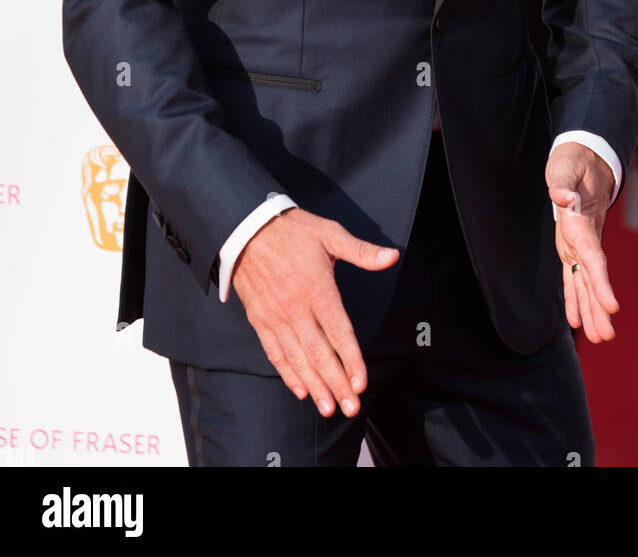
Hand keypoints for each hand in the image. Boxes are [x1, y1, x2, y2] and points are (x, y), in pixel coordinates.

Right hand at [231, 206, 398, 416]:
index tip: (361, 383)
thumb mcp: (329, 233)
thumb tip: (391, 257)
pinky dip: (288, 374)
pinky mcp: (260, 321)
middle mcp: (296, 308)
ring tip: (329, 409)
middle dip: (337, 384)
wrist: (246, 228)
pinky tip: (301, 390)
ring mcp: (276, 317)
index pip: (339, 332)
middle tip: (351, 407)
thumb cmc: (293, 231)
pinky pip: (275, 354)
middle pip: (320, 353)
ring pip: (298, 359)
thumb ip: (361, 251)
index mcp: (318, 288)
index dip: (352, 360)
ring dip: (315, 386)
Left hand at [546, 143, 618, 342]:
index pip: (594, 259)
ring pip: (585, 282)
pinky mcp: (570, 247)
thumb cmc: (572, 163)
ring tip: (600, 338)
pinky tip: (578, 322)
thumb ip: (562, 182)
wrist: (585, 161)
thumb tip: (562, 198)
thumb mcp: (565, 167)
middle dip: (599, 307)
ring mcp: (579, 244)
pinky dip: (575, 299)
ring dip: (591, 310)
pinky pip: (573, 277)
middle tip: (606, 337)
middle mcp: (584, 239)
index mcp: (583, 224)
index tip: (612, 307)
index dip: (601, 283)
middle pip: (593, 278)